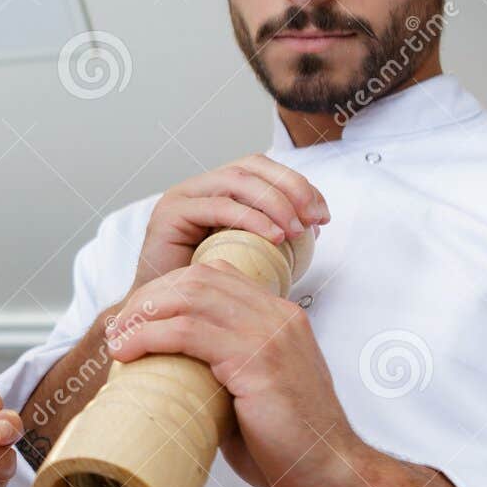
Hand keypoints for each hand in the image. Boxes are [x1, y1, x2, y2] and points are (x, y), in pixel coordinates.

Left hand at [106, 262, 370, 486]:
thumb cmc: (288, 443)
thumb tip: (167, 368)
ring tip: (117, 340)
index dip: (168, 289)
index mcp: (278, 316)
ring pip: (189, 297)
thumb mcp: (251, 389)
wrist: (331, 472)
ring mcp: (269, 333)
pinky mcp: (257, 359)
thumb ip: (220, 367)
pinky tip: (129, 351)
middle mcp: (277, 315)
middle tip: (119, 327)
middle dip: (149, 297)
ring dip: (143, 314)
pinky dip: (150, 336)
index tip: (138, 317)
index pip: (215, 276)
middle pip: (197, 278)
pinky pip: (189, 331)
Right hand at [133, 155, 328, 293]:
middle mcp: (199, 188)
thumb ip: (276, 235)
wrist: (163, 320)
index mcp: (218, 191)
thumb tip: (314, 224)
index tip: (323, 215)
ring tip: (297, 231)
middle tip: (315, 218)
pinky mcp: (169, 215)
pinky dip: (252, 219)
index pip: (263, 170)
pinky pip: (218, 207)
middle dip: (292, 187)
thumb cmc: (208, 294)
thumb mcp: (251, 257)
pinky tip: (275, 238)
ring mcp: (182, 197)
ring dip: (276, 202)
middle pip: (252, 166)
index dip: (298, 184)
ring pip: (237, 180)